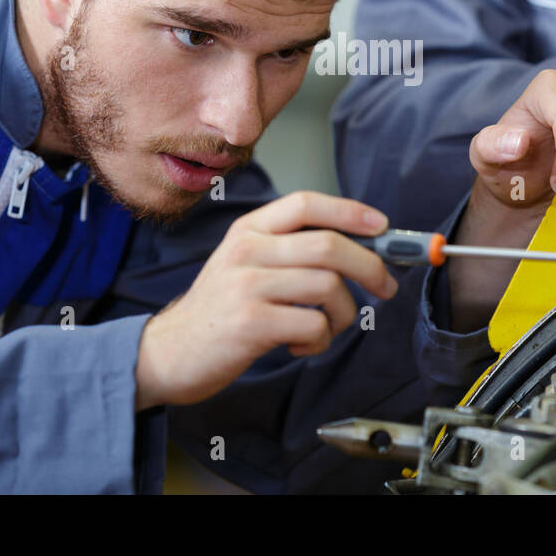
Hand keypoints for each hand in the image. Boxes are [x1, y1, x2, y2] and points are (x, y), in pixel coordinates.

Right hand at [134, 192, 396, 408]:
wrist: (170, 352)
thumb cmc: (221, 310)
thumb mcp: (245, 263)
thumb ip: (290, 249)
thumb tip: (360, 247)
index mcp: (248, 229)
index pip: (305, 203)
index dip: (350, 211)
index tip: (382, 226)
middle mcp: (246, 250)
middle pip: (329, 245)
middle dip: (370, 267)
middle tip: (385, 288)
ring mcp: (246, 285)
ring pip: (328, 287)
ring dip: (343, 314)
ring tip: (326, 327)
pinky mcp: (250, 323)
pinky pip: (314, 325)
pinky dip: (320, 341)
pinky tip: (300, 346)